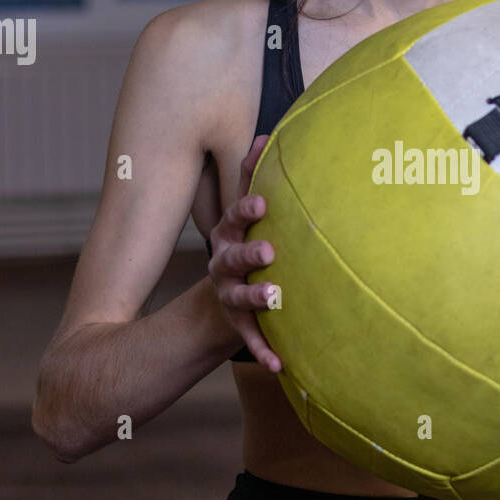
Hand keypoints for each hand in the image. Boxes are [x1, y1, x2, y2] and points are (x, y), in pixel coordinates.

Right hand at [206, 135, 282, 372]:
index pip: (235, 219)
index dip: (247, 210)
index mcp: (228, 235)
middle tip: (269, 251)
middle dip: (250, 254)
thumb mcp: (244, 212)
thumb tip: (265, 134)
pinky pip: (251, 339)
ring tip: (274, 297)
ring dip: (256, 298)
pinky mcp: (238, 324)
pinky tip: (279, 364)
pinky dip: (264, 351)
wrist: (220, 293)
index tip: (264, 203)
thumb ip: (252, 177)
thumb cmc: (243, 240)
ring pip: (240, 298)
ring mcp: (229, 296)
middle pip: (234, 258)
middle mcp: (224, 265)